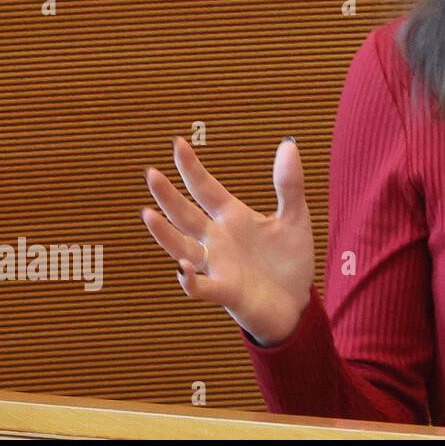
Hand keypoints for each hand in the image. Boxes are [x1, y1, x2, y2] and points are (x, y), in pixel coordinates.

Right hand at [141, 137, 315, 345]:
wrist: (296, 302)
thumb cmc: (289, 260)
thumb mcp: (295, 217)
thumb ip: (289, 184)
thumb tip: (288, 143)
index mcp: (233, 218)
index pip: (206, 189)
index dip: (192, 168)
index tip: (178, 143)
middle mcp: (218, 240)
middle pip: (186, 215)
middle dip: (168, 196)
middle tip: (150, 173)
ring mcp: (218, 266)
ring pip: (182, 248)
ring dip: (165, 234)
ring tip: (148, 214)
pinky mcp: (226, 291)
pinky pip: (201, 287)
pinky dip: (190, 280)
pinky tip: (181, 267)